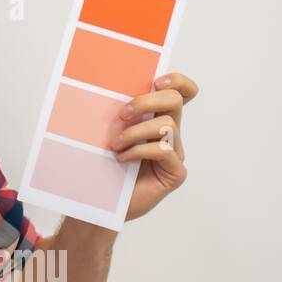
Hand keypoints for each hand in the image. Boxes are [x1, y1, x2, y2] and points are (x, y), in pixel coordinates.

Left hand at [109, 72, 199, 221]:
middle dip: (146, 101)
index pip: (181, 91)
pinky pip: (163, 150)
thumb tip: (99, 84)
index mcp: (156, 118)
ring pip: (166, 125)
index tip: (156, 80)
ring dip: (135, 132)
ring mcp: (175, 153)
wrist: (100, 201)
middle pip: (175, 100)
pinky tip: (121, 159)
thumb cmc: (102, 164)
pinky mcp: (175, 172)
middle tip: (122, 114)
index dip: (177, 81)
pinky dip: (138, 151)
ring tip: (114, 145)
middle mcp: (170, 133)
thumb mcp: (107, 132)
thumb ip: (115, 112)